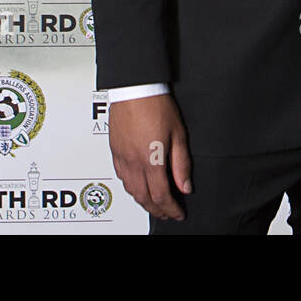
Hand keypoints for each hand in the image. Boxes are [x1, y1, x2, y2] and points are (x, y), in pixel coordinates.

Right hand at [108, 93, 191, 219]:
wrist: (135, 87)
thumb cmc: (156, 104)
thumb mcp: (178, 134)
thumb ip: (181, 163)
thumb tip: (185, 185)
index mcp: (151, 159)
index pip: (161, 195)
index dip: (170, 208)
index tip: (177, 213)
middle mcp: (134, 161)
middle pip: (144, 197)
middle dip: (157, 210)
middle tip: (167, 213)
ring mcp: (122, 156)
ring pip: (130, 190)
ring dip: (143, 201)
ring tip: (154, 203)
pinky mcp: (115, 150)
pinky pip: (121, 177)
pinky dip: (130, 187)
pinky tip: (137, 185)